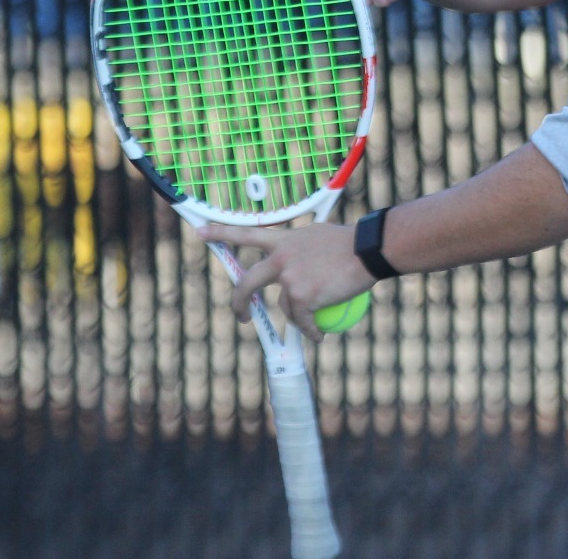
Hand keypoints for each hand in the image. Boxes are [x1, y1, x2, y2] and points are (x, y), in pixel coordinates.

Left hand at [198, 222, 372, 341]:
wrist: (368, 250)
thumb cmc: (351, 242)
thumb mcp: (319, 236)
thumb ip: (302, 249)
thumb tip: (299, 262)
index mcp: (284, 241)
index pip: (247, 234)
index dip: (221, 233)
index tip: (200, 232)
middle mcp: (281, 259)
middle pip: (248, 283)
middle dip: (239, 303)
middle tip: (243, 316)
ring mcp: (290, 279)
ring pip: (285, 307)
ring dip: (299, 316)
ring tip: (314, 321)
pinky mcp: (303, 297)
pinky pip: (303, 321)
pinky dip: (311, 331)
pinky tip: (318, 336)